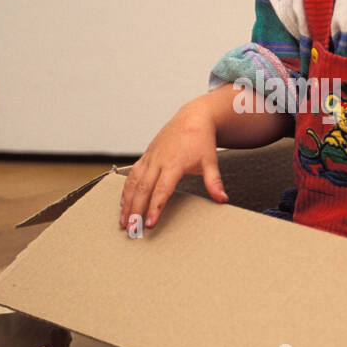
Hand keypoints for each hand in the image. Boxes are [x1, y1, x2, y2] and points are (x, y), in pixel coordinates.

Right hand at [118, 99, 227, 231]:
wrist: (192, 117)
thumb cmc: (201, 139)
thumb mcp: (211, 161)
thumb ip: (214, 182)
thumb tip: (222, 199)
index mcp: (174, 163)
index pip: (161, 190)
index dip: (154, 208)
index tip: (150, 223)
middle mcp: (158, 161)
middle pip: (143, 190)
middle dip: (136, 211)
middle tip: (131, 229)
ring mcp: (150, 158)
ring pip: (134, 183)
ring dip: (127, 203)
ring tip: (123, 221)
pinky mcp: (146, 155)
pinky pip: (132, 174)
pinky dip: (126, 189)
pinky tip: (123, 202)